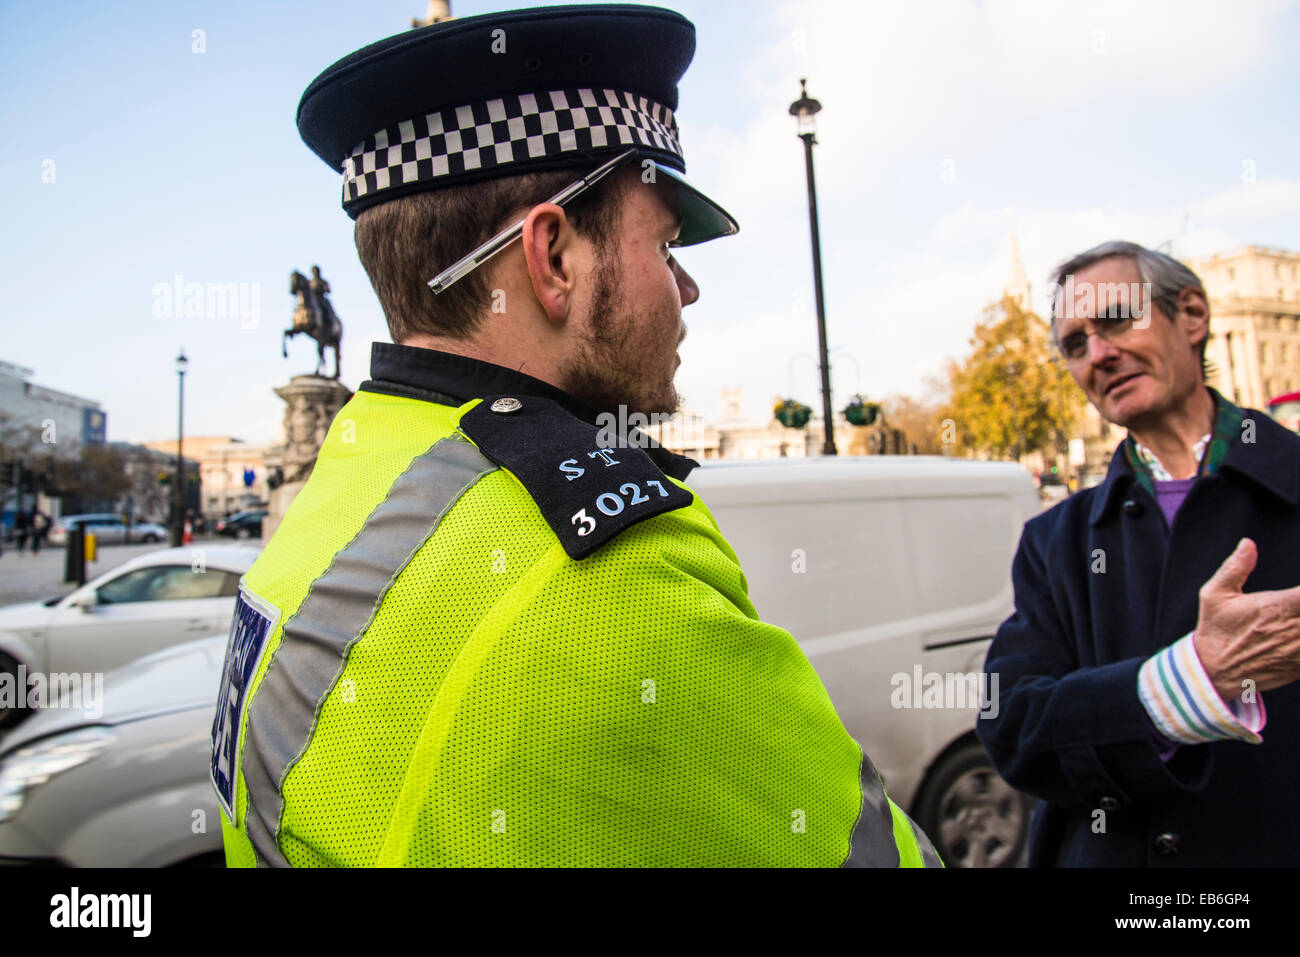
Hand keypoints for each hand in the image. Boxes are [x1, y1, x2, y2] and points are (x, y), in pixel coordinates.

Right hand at [1194, 538, 1299, 701]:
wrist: (1214, 673)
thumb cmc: (1215, 630)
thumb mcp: (1214, 595)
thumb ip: (1235, 567)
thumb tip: (1248, 543)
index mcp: (1276, 606)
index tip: (1299, 592)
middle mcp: (1293, 628)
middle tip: (1297, 604)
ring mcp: (1299, 650)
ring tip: (1296, 616)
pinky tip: (1297, 631)